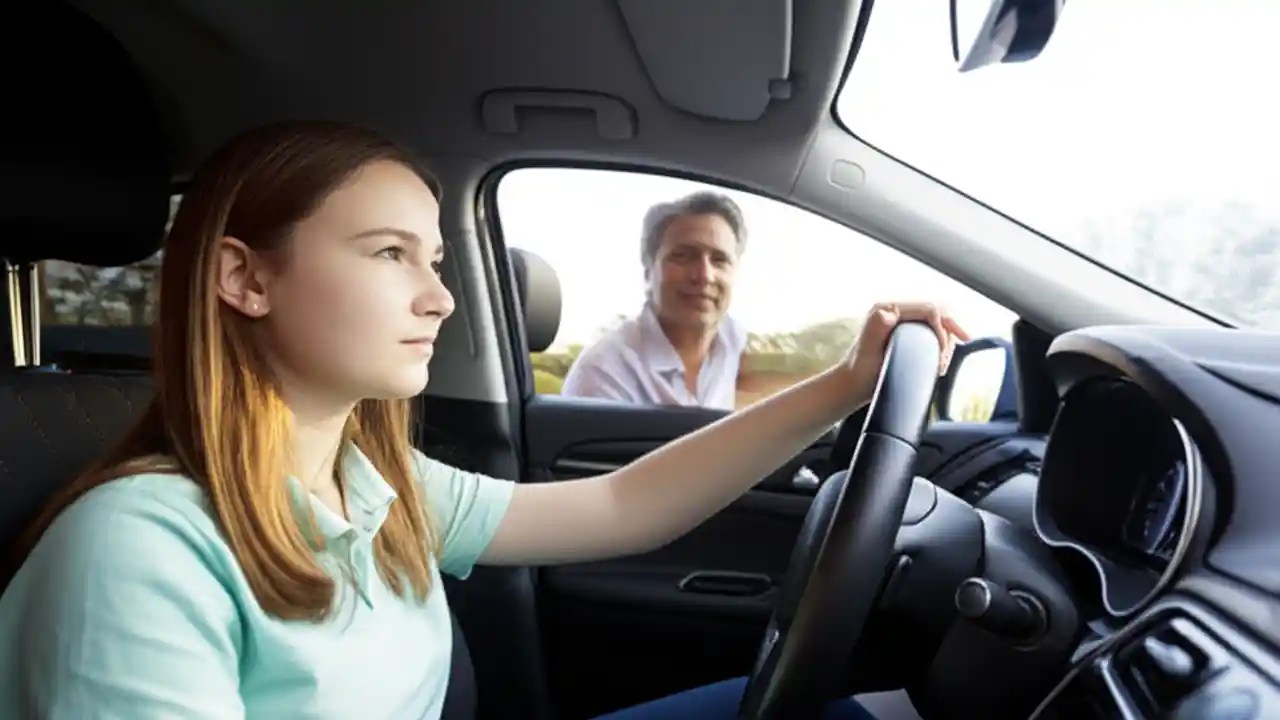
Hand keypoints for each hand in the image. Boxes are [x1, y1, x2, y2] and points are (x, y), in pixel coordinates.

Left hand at [842, 301, 971, 396]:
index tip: (943, 351)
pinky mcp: (906, 337)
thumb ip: (876, 328)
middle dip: (951, 331)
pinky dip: (942, 346)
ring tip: (942, 364)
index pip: (929, 309)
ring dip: (947, 341)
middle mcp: (896, 313)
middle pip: (936, 314)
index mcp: (888, 309)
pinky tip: (941, 361)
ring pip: (937, 325)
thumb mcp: (867, 349)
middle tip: (953, 353)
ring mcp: (902, 325)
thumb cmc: (859, 371)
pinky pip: (932, 335)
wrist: (852, 386)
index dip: (943, 326)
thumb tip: (889, 314)